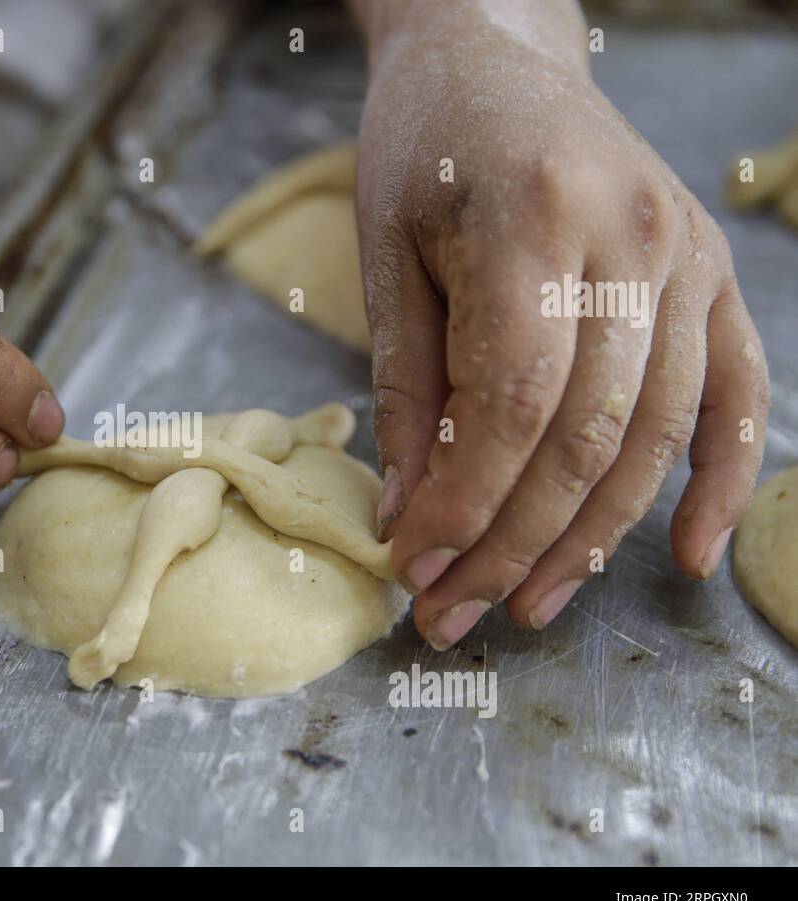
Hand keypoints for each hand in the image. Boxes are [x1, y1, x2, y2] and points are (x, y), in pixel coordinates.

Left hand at [355, 2, 768, 649]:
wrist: (491, 63)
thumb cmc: (421, 155)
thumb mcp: (386, 261)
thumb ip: (405, 392)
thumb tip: (412, 521)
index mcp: (534, 221)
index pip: (511, 406)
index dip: (464, 505)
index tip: (412, 566)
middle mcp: (631, 240)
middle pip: (584, 437)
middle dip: (513, 543)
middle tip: (452, 614)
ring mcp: (687, 258)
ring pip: (656, 436)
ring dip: (591, 538)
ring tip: (528, 604)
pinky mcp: (710, 275)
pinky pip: (738, 395)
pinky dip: (720, 482)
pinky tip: (691, 557)